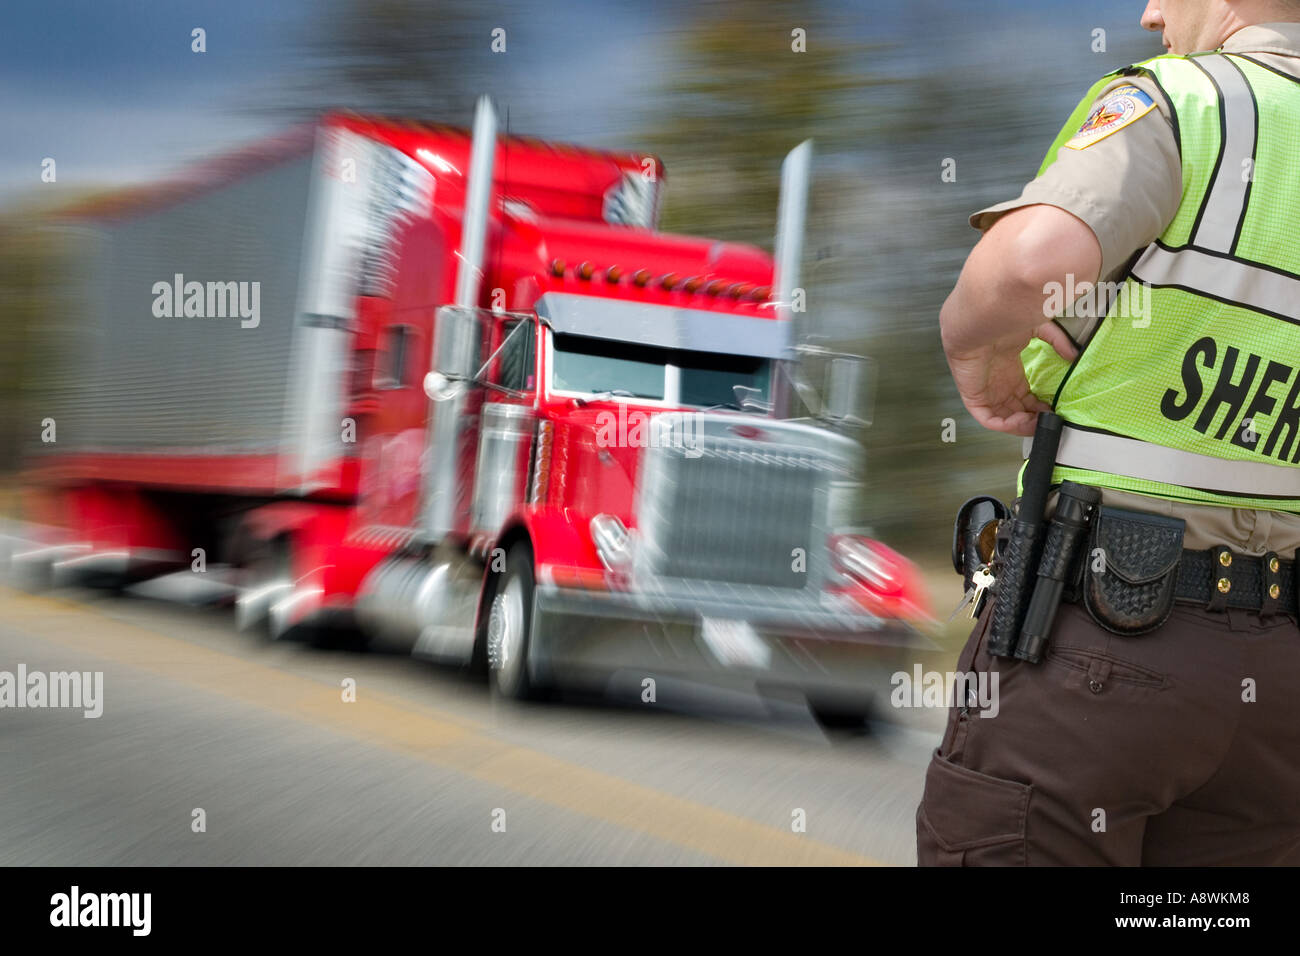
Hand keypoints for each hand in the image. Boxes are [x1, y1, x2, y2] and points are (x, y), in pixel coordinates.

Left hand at [945, 323, 1076, 436]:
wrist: (978, 319)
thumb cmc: (1001, 319)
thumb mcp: (1036, 329)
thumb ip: (1057, 340)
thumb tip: (1074, 354)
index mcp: (1008, 370)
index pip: (1024, 396)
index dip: (1039, 406)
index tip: (1056, 408)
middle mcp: (996, 384)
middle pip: (1016, 410)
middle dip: (1033, 419)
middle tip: (1050, 420)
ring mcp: (984, 392)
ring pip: (1003, 419)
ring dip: (1021, 425)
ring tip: (1038, 424)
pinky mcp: (973, 397)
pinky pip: (988, 419)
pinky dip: (1005, 425)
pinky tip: (1022, 421)